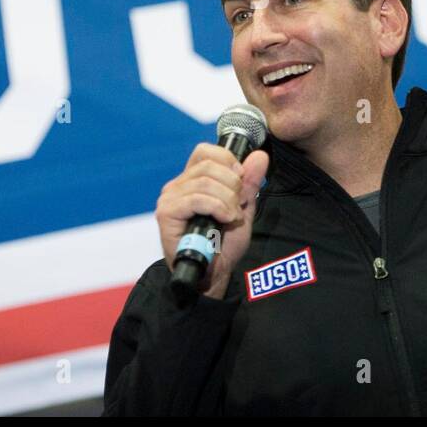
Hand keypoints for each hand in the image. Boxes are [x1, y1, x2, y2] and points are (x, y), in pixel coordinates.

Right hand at [156, 143, 269, 298]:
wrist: (212, 274)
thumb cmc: (224, 244)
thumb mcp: (243, 208)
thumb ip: (250, 182)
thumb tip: (260, 155)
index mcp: (192, 179)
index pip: (206, 151)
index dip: (228, 161)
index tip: (240, 181)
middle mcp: (177, 185)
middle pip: (209, 164)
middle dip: (233, 185)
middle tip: (237, 206)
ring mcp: (170, 198)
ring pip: (206, 182)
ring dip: (228, 200)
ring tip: (231, 217)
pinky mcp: (167, 212)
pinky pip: (197, 198)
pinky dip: (218, 207)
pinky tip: (224, 220)